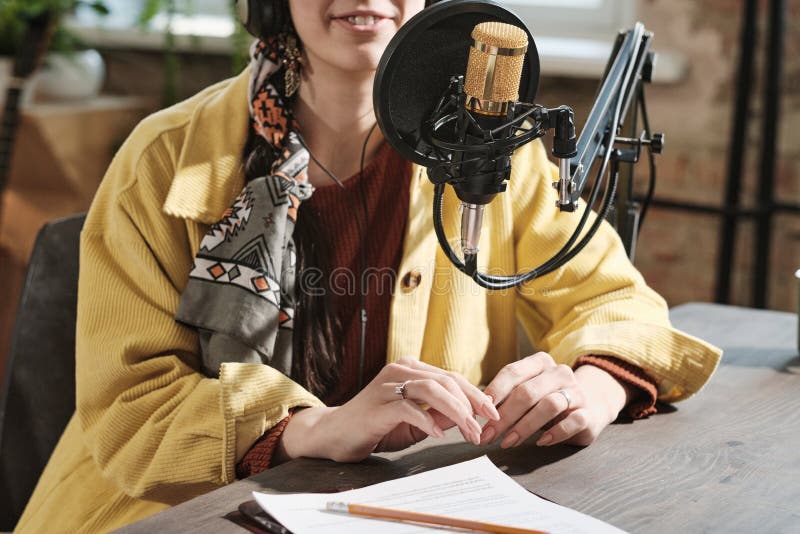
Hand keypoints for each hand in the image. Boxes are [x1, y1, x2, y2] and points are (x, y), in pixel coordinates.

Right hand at [278, 359, 499, 462]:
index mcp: (411, 369)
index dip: (475, 394)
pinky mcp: (378, 405)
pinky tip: (438, 434)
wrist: (334, 434)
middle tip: (487, 426)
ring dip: (456, 412)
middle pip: (446, 380)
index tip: (493, 413)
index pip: (451, 377)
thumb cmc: (375, 427)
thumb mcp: (413, 421)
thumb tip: (467, 418)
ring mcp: (387, 385)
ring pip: (432, 390)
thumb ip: (437, 416)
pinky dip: (427, 421)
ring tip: (470, 431)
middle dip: (472, 404)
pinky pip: (408, 408)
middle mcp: (400, 370)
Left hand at [480, 352, 628, 448]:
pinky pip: (572, 421)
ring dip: (525, 426)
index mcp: (540, 363)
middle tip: (488, 434)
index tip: (480, 411)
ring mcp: (576, 392)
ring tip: (508, 441)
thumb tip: (476, 410)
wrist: (589, 407)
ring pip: (549, 405)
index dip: (495, 391)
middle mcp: (559, 373)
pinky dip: (555, 433)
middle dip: (504, 416)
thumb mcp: (526, 392)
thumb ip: (506, 396)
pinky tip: (541, 442)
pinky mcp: (589, 413)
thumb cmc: (546, 400)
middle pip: (527, 392)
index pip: (513, 372)